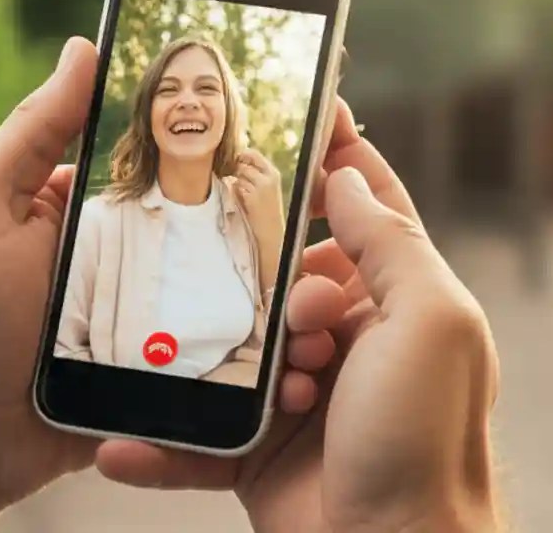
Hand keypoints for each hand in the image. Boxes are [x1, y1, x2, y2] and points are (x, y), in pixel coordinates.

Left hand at [0, 38, 340, 530]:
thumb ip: (29, 131)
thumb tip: (84, 47)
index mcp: (84, 209)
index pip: (164, 162)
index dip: (219, 143)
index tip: (286, 121)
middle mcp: (121, 258)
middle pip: (208, 226)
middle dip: (269, 219)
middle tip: (336, 213)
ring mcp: (144, 318)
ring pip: (226, 292)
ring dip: (275, 293)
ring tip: (327, 296)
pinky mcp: (158, 375)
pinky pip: (217, 358)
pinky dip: (253, 357)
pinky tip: (301, 357)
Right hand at [97, 100, 502, 532]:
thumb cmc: (426, 440)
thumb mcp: (431, 322)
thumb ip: (390, 244)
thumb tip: (345, 178)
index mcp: (397, 300)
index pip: (362, 206)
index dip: (332, 154)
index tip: (294, 105)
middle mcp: (347, 337)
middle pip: (280, 266)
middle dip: (254, 268)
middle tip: (238, 270)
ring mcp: (295, 391)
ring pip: (230, 339)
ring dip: (215, 354)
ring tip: (227, 372)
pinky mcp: (254, 448)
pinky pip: (195, 432)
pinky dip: (158, 442)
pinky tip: (121, 441)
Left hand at [234, 148, 284, 245]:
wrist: (271, 230)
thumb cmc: (266, 208)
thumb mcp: (267, 187)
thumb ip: (256, 173)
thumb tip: (236, 159)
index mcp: (273, 173)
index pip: (254, 154)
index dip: (241, 155)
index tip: (234, 162)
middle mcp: (268, 178)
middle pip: (243, 164)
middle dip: (235, 169)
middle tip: (234, 177)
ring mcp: (260, 187)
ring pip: (238, 175)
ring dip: (235, 181)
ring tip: (242, 192)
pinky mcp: (252, 197)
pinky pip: (236, 186)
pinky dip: (235, 190)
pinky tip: (243, 199)